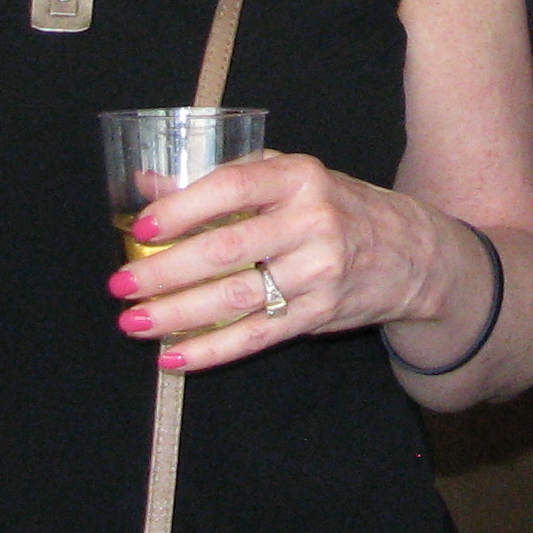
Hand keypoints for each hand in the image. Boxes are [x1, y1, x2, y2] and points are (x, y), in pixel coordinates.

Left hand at [107, 150, 481, 374]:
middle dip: (165, 271)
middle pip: (227, 250)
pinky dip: (212, 350)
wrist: (411, 251)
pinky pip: (257, 335)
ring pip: (237, 298)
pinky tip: (174, 356)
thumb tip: (146, 185)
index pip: (232, 187)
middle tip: (121, 284)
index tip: (143, 227)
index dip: (183, 208)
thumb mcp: (288, 177)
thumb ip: (222, 180)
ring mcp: (319, 272)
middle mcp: (312, 222)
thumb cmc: (334, 206)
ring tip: (134, 322)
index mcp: (299, 177)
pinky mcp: (319, 314)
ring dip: (177, 314)